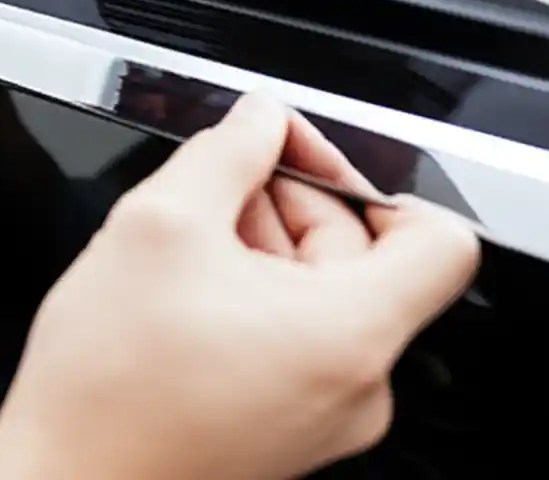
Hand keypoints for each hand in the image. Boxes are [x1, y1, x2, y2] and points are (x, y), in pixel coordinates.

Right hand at [0, 94, 480, 479]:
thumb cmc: (107, 391)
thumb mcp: (160, 225)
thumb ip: (226, 150)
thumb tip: (258, 121)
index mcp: (348, 335)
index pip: (441, 238)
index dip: (374, 179)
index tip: (308, 159)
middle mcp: (354, 386)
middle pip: (364, 256)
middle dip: (291, 199)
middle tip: (223, 176)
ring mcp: (322, 413)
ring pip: (320, 294)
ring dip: (264, 244)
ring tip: (189, 236)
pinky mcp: (287, 426)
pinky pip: (294, 337)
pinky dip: (252, 294)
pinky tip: (188, 282)